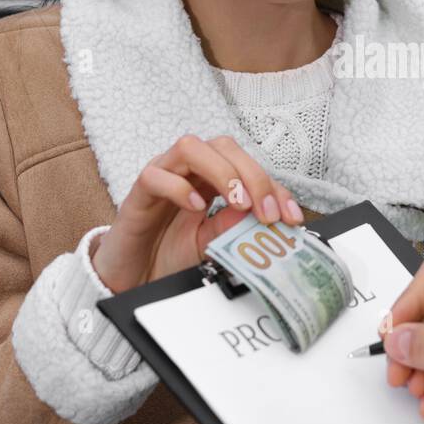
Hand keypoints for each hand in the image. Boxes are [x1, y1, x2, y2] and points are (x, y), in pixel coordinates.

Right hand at [91, 134, 304, 294]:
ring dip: (222, 172)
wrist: (133, 277)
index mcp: (210, 179)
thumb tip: (262, 217)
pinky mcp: (138, 194)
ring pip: (190, 148)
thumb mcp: (212, 243)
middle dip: (252, 175)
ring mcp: (162, 176)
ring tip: (238, 204)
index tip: (290, 216)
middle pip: (223, 146)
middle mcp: (187, 170)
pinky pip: (156, 176)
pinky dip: (180, 188)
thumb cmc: (169, 254)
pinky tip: (196, 208)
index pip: (247, 166)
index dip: (273, 187)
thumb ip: (233, 228)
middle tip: (265, 211)